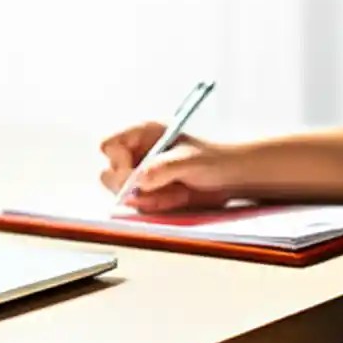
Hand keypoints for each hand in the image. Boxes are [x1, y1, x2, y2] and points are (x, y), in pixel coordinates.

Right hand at [99, 122, 233, 212]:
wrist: (233, 179)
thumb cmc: (215, 159)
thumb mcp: (190, 160)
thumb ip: (164, 167)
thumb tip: (139, 179)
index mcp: (143, 134)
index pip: (110, 146)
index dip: (118, 161)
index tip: (136, 175)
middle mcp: (137, 154)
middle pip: (109, 174)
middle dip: (132, 187)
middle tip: (156, 188)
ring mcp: (141, 176)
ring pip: (124, 194)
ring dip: (149, 199)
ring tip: (177, 192)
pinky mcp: (149, 195)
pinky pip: (139, 208)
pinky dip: (158, 207)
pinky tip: (178, 199)